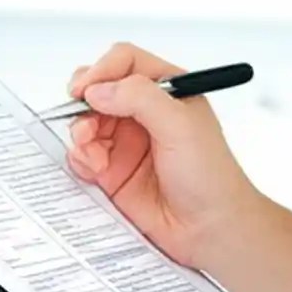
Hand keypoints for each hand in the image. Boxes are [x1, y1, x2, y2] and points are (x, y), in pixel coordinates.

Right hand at [66, 43, 262, 268]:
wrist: (210, 229)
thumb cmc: (210, 176)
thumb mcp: (180, 125)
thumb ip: (139, 98)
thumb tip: (98, 90)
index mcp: (165, 90)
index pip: (124, 62)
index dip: (102, 70)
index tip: (87, 90)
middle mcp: (143, 112)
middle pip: (97, 89)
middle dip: (83, 102)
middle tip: (85, 122)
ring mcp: (125, 141)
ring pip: (84, 121)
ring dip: (82, 134)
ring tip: (95, 154)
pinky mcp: (112, 170)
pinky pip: (82, 154)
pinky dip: (81, 159)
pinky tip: (97, 171)